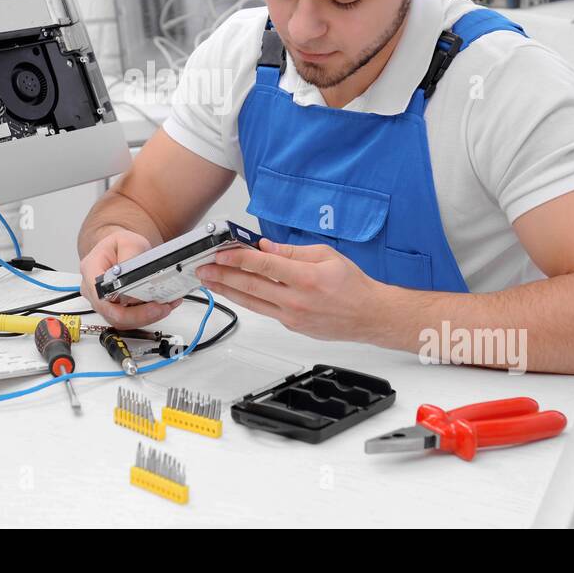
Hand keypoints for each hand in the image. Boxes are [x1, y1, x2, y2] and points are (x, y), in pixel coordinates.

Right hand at [79, 228, 183, 328]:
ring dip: (146, 317)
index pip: (101, 296)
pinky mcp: (113, 309)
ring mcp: (102, 302)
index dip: (121, 306)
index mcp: (91, 269)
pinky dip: (147, 316)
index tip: (143, 302)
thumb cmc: (121, 245)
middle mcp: (92, 289)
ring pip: (122, 320)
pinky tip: (162, 307)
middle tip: (161, 308)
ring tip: (166, 306)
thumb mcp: (129, 241)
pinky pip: (129, 320)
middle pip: (112, 313)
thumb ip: (130, 257)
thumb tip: (132, 278)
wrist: (120, 248)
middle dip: (140, 315)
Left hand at [194, 237, 390, 342]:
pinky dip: (246, 300)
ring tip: (209, 281)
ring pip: (252, 302)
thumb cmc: (352, 284)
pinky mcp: (292, 325)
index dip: (238, 258)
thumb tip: (266, 247)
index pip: (264, 265)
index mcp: (306, 277)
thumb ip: (293, 251)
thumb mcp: (327, 255)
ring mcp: (292, 316)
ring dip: (227, 290)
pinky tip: (233, 292)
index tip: (221, 252)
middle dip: (223, 275)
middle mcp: (296, 299)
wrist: (369, 315)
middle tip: (204, 268)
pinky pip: (264, 310)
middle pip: (251, 286)